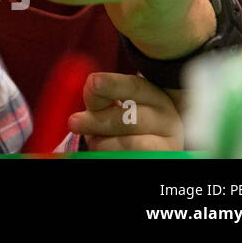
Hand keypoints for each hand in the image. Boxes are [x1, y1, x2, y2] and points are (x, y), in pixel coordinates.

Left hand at [67, 72, 183, 151]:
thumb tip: (92, 85)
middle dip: (98, 120)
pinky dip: (109, 155)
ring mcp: (167, 145)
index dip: (113, 84)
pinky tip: (107, 152)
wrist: (150, 149)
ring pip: (129, 145)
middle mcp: (167, 120)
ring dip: (104, 143)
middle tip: (74, 122)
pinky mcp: (160, 161)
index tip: (93, 81)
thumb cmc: (125, 124)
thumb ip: (104, 95)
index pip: (135, 87)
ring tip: (96, 142)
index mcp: (156, 98)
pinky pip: (128, 158)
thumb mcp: (116, 105)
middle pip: (130, 118)